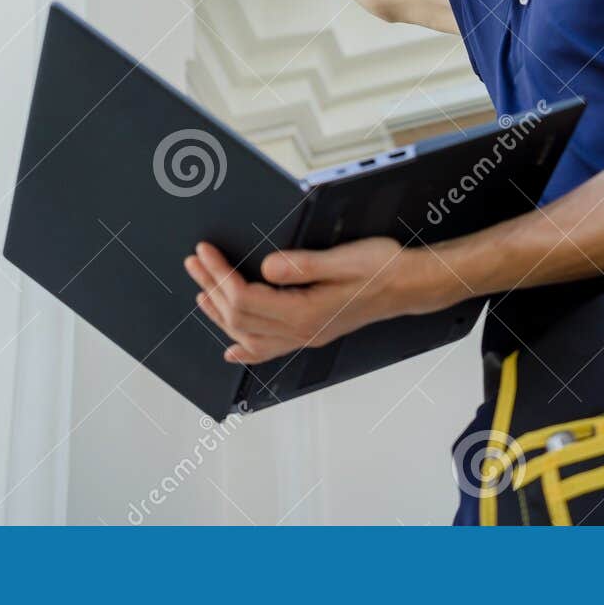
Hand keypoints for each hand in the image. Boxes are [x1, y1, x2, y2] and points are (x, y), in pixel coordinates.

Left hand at [183, 239, 431, 364]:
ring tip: (200, 292)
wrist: (408, 286)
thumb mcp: (343, 258)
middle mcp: (301, 331)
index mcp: (305, 313)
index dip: (220, 274)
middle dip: (212, 287)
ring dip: (220, 314)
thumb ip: (302, 265)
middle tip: (195, 262)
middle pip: (240, 316)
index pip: (246, 297)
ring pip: (248, 335)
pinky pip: (269, 350)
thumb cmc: (382, 269)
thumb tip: (265, 269)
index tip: (206, 252)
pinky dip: (245, 351)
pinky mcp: (310, 332)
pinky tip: (232, 352)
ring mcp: (304, 336)